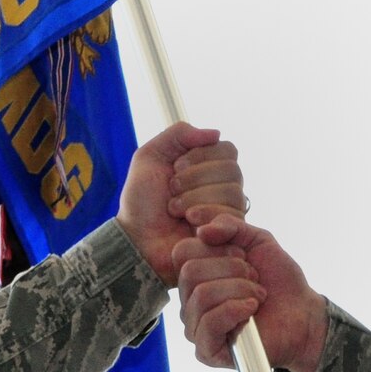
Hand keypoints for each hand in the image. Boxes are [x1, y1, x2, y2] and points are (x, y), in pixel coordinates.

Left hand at [115, 123, 243, 283]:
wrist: (138, 238)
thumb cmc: (142, 200)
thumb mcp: (149, 156)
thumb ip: (178, 134)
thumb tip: (216, 133)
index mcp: (209, 165)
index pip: (227, 149)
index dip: (201, 156)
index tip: (175, 168)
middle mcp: (224, 186)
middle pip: (232, 170)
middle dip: (194, 179)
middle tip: (172, 191)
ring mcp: (228, 211)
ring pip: (233, 193)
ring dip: (195, 199)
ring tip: (175, 210)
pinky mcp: (228, 233)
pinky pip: (231, 216)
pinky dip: (205, 215)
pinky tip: (188, 224)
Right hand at [173, 213, 328, 371]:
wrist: (302, 314)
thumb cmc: (278, 280)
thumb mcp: (257, 240)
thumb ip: (229, 225)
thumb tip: (197, 226)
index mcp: (196, 274)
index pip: (182, 251)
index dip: (217, 249)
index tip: (244, 256)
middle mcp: (189, 300)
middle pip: (190, 272)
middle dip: (232, 270)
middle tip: (255, 279)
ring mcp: (195, 327)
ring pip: (201, 296)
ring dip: (240, 290)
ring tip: (258, 296)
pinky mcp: (206, 351)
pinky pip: (208, 323)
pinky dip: (235, 311)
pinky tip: (251, 311)